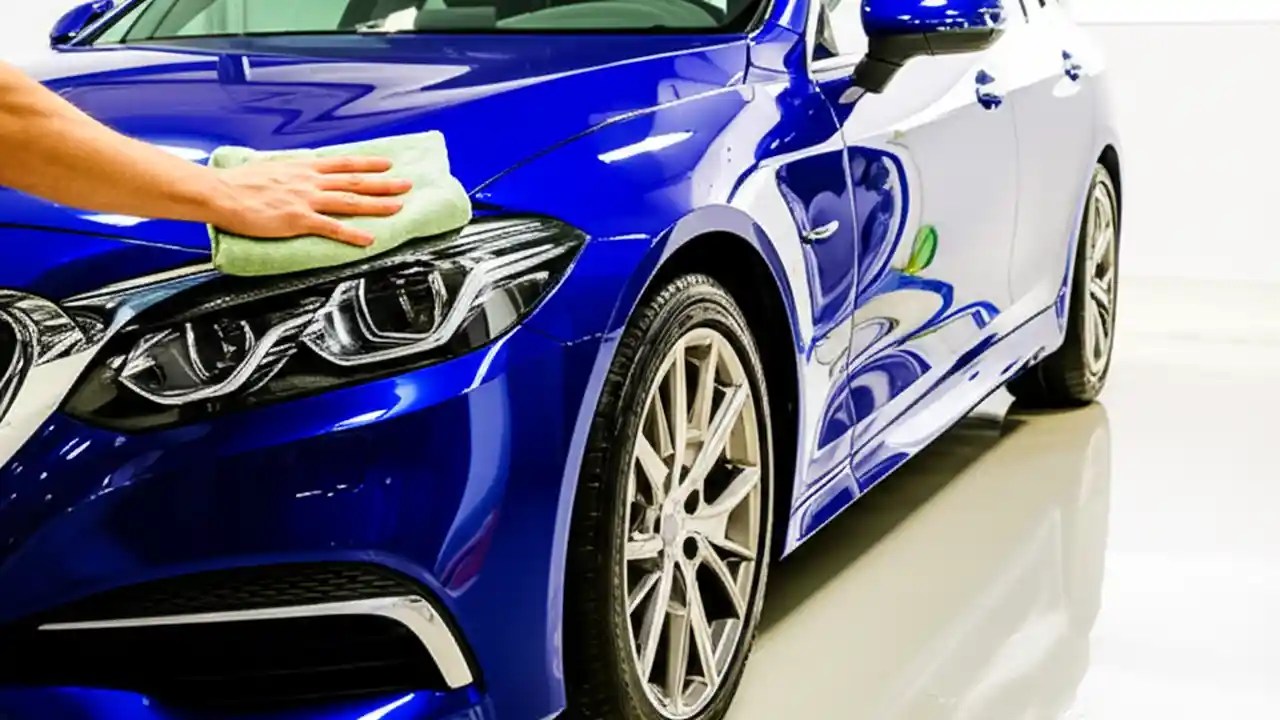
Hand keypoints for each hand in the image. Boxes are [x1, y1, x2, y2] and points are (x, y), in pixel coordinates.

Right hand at [209, 157, 412, 246]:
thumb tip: (298, 173)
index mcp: (302, 168)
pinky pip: (332, 227)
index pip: (343, 163)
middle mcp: (309, 181)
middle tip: (406, 184)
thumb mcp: (270, 168)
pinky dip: (353, 234)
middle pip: (355, 181)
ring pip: (350, 201)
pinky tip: (369, 239)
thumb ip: (290, 172)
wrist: (220, 192)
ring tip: (398, 207)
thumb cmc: (238, 183)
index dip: (368, 163)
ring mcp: (306, 200)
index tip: (386, 163)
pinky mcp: (298, 219)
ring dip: (377, 205)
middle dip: (384, 183)